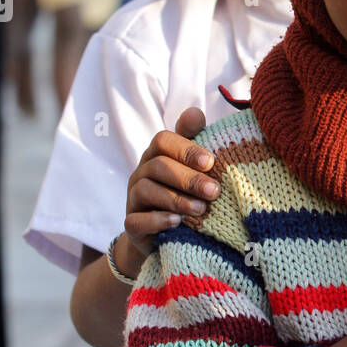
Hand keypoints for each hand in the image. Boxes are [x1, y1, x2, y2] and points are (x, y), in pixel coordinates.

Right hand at [123, 106, 218, 261]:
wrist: (162, 235)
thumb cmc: (183, 192)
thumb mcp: (191, 166)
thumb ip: (193, 139)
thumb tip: (195, 111)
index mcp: (156, 155)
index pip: (163, 140)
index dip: (186, 149)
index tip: (211, 162)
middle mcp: (141, 173)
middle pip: (159, 167)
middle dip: (189, 178)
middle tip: (215, 191)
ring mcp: (134, 199)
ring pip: (147, 191)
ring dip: (177, 200)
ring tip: (202, 209)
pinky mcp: (132, 225)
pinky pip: (138, 220)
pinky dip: (158, 221)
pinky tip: (178, 222)